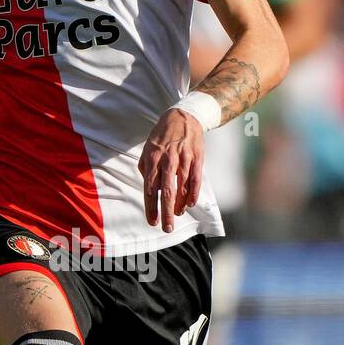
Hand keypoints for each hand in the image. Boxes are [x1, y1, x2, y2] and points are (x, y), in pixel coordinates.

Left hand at [138, 108, 203, 232]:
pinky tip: (190, 204)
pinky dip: (193, 194)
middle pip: (166, 191)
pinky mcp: (197, 158)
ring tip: (177, 215)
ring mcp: (184, 159)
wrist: (184, 116)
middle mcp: (167, 160)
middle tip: (167, 228)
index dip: (151, 207)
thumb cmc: (163, 136)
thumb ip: (146, 169)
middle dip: (165, 212)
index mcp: (152, 158)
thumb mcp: (148, 149)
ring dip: (179, 205)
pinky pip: (195, 179)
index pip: (150, 188)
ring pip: (182, 187)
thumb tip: (149, 189)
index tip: (152, 221)